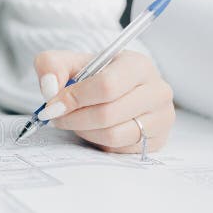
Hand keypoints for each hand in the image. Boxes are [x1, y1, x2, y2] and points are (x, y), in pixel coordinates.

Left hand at [33, 50, 174, 152]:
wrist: (114, 91)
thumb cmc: (92, 76)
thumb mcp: (68, 63)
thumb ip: (50, 66)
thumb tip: (50, 89)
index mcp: (138, 65)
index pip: (106, 86)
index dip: (74, 99)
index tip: (52, 105)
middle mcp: (157, 90)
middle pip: (107, 114)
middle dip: (74, 118)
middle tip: (57, 117)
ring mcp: (161, 118)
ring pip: (113, 135)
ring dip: (84, 131)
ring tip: (75, 121)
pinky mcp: (157, 140)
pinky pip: (119, 149)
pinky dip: (98, 142)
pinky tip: (93, 129)